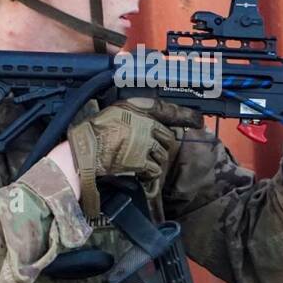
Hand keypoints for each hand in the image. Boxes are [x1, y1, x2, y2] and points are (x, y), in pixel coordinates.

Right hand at [66, 98, 201, 214]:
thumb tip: (152, 119)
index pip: (168, 110)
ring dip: (153, 162)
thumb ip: (135, 114)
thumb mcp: (115, 112)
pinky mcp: (141, 160)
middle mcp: (144, 123)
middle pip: (167, 138)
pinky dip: (148, 175)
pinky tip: (137, 173)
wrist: (84, 150)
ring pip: (162, 155)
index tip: (199, 120)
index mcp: (137, 108)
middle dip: (160, 148)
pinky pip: (154, 169)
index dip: (185, 116)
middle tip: (147, 155)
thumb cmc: (95, 132)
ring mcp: (144, 141)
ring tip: (137, 164)